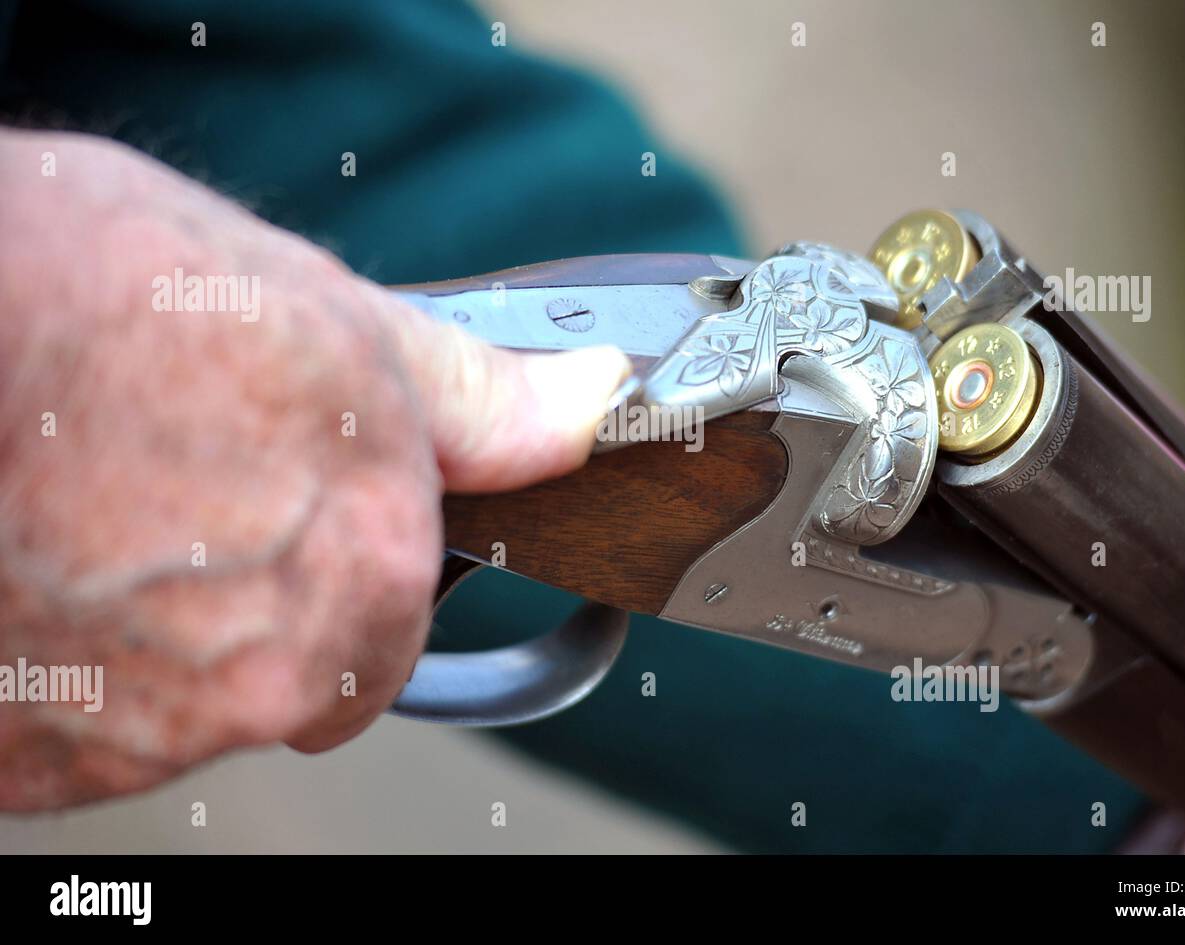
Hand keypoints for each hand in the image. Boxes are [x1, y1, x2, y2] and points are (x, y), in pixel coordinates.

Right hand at [0, 129, 628, 808]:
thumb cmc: (93, 299)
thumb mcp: (324, 312)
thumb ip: (474, 395)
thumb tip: (592, 404)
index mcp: (368, 570)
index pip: (397, 624)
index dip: (341, 561)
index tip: (281, 511)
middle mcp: (271, 672)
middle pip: (292, 677)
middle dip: (253, 605)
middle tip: (173, 497)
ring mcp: (145, 732)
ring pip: (185, 709)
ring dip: (152, 637)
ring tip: (86, 512)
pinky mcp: (35, 763)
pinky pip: (83, 736)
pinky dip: (67, 669)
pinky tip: (35, 563)